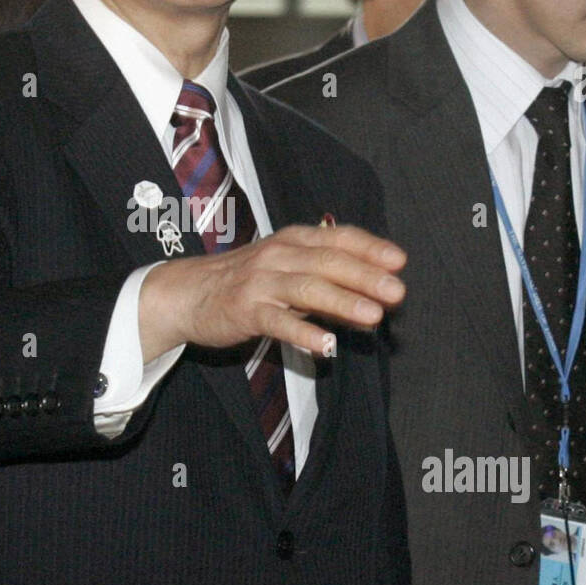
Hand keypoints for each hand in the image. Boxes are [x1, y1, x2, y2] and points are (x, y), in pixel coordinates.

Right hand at [139, 223, 405, 361]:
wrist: (187, 292)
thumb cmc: (245, 280)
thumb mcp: (286, 268)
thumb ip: (328, 282)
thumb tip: (373, 301)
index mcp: (293, 240)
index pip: (338, 238)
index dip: (370, 248)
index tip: (399, 261)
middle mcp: (279, 255)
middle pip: (328, 262)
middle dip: (365, 276)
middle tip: (397, 292)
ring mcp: (261, 283)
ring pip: (307, 289)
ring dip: (342, 301)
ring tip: (373, 316)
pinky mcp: (245, 311)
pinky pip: (278, 322)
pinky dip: (303, 333)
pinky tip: (326, 346)